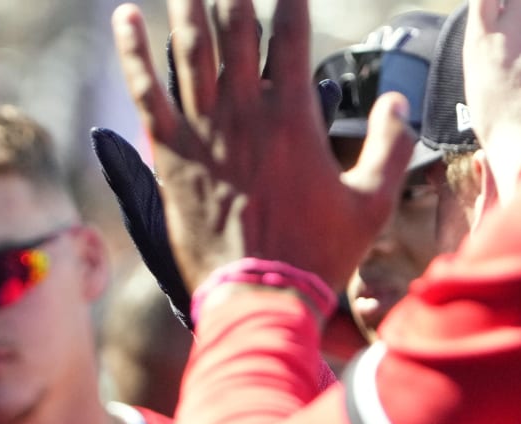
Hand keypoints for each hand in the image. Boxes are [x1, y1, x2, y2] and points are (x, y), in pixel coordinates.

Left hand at [111, 0, 412, 293]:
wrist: (260, 296)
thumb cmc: (318, 254)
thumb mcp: (374, 201)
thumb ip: (391, 144)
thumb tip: (396, 101)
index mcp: (295, 115)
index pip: (293, 29)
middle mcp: (246, 111)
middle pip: (237, 25)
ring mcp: (204, 130)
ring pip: (190, 47)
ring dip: (188, 3)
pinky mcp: (170, 154)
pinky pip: (146, 92)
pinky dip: (133, 53)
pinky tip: (124, 17)